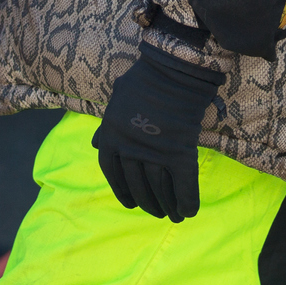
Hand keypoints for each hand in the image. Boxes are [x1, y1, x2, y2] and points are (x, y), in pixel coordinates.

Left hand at [92, 46, 223, 220]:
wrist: (173, 68)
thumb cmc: (144, 80)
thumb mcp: (116, 101)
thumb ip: (106, 127)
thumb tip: (96, 144)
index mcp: (111, 136)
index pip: (112, 172)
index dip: (121, 191)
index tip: (131, 203)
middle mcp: (129, 148)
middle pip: (137, 184)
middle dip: (147, 202)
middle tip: (157, 212)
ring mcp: (154, 151)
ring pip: (159, 187)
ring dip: (167, 205)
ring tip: (173, 216)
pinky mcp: (179, 150)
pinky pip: (183, 183)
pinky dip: (187, 199)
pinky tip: (190, 211)